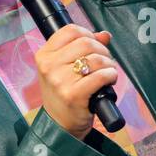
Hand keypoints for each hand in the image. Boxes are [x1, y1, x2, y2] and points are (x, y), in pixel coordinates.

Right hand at [35, 24, 119, 139]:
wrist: (60, 125)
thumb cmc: (64, 94)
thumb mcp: (64, 69)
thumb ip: (82, 48)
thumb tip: (104, 35)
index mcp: (44, 56)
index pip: (70, 30)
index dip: (88, 34)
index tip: (94, 45)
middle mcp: (49, 66)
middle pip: (86, 42)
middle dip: (102, 50)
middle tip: (105, 62)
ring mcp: (59, 81)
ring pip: (95, 59)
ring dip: (109, 64)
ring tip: (107, 73)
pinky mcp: (73, 95)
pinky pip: (101, 76)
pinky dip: (111, 76)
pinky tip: (109, 80)